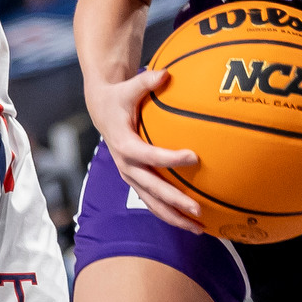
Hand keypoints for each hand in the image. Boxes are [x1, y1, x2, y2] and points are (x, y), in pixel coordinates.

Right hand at [84, 66, 205, 232]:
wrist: (101, 109)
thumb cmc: (120, 96)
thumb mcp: (129, 86)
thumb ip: (147, 81)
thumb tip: (165, 73)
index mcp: (124, 144)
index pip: (148, 155)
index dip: (169, 158)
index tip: (194, 156)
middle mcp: (126, 165)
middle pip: (151, 190)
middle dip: (174, 202)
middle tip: (198, 210)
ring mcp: (131, 176)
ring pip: (152, 203)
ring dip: (174, 217)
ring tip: (200, 228)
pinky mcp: (136, 180)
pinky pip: (153, 200)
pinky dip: (171, 212)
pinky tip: (192, 220)